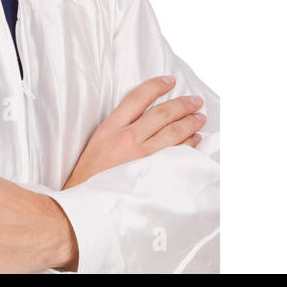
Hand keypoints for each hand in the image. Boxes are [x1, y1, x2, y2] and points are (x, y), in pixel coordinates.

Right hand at [63, 75, 204, 188]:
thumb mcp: (98, 142)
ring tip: (200, 118)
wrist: (85, 205)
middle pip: (162, 113)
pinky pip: (176, 153)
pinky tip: (195, 139)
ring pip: (173, 132)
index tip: (170, 81)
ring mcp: (141, 157)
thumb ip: (119, 126)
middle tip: (196, 101)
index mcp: (110, 128)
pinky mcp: (152, 173)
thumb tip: (147, 114)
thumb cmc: (90, 175)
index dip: (156, 86)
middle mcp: (127, 139)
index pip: (137, 98)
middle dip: (183, 104)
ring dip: (190, 122)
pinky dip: (189, 144)